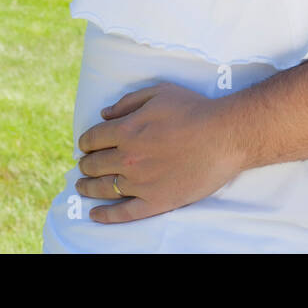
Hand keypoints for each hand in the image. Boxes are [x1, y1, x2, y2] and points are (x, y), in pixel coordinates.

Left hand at [74, 82, 244, 222]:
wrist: (225, 136)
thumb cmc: (194, 110)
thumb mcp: (159, 92)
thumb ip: (128, 102)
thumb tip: (103, 114)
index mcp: (126, 130)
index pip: (93, 138)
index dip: (86, 141)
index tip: (86, 145)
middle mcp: (128, 158)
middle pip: (94, 164)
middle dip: (85, 164)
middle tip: (84, 165)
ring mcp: (141, 183)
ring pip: (103, 188)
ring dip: (87, 187)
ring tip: (82, 187)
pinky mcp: (156, 202)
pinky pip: (124, 213)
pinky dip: (105, 215)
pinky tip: (94, 214)